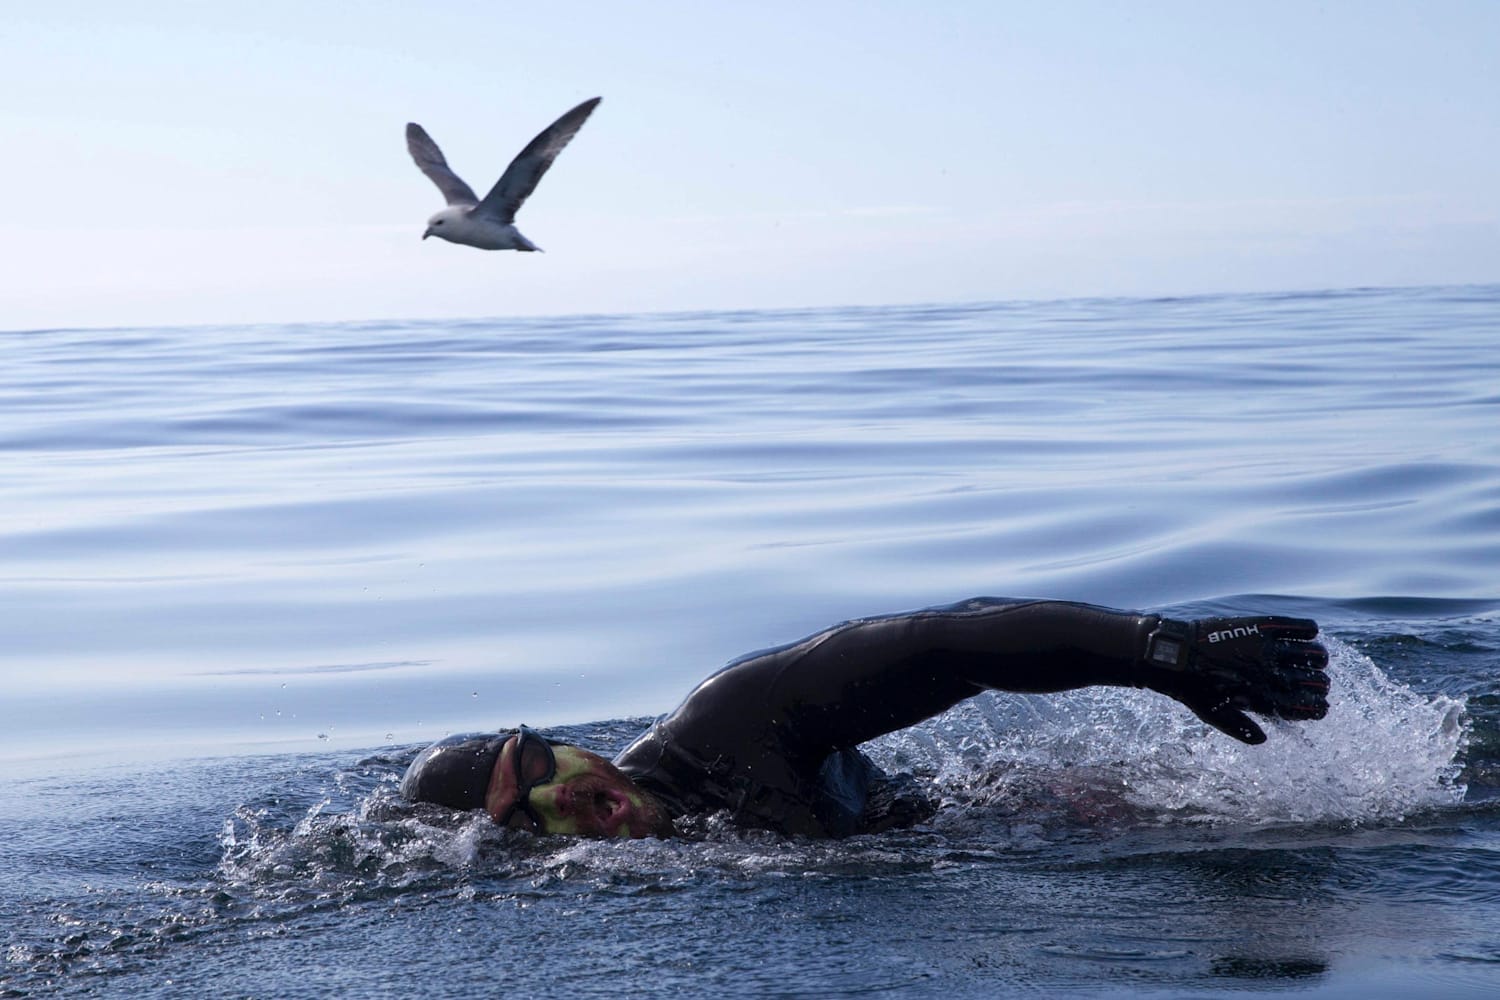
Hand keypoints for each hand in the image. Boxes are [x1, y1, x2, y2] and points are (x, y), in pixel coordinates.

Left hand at [1139, 616, 1329, 743]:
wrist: (1174, 655)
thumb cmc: (1192, 688)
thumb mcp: (1214, 714)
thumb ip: (1240, 728)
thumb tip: (1263, 740)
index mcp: (1262, 698)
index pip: (1305, 707)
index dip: (1318, 707)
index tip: (1320, 705)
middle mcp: (1270, 674)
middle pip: (1316, 681)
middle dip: (1320, 683)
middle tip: (1317, 680)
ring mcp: (1267, 649)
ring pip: (1313, 654)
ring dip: (1318, 657)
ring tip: (1314, 656)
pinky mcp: (1261, 627)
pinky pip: (1300, 627)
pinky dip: (1309, 630)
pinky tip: (1308, 633)